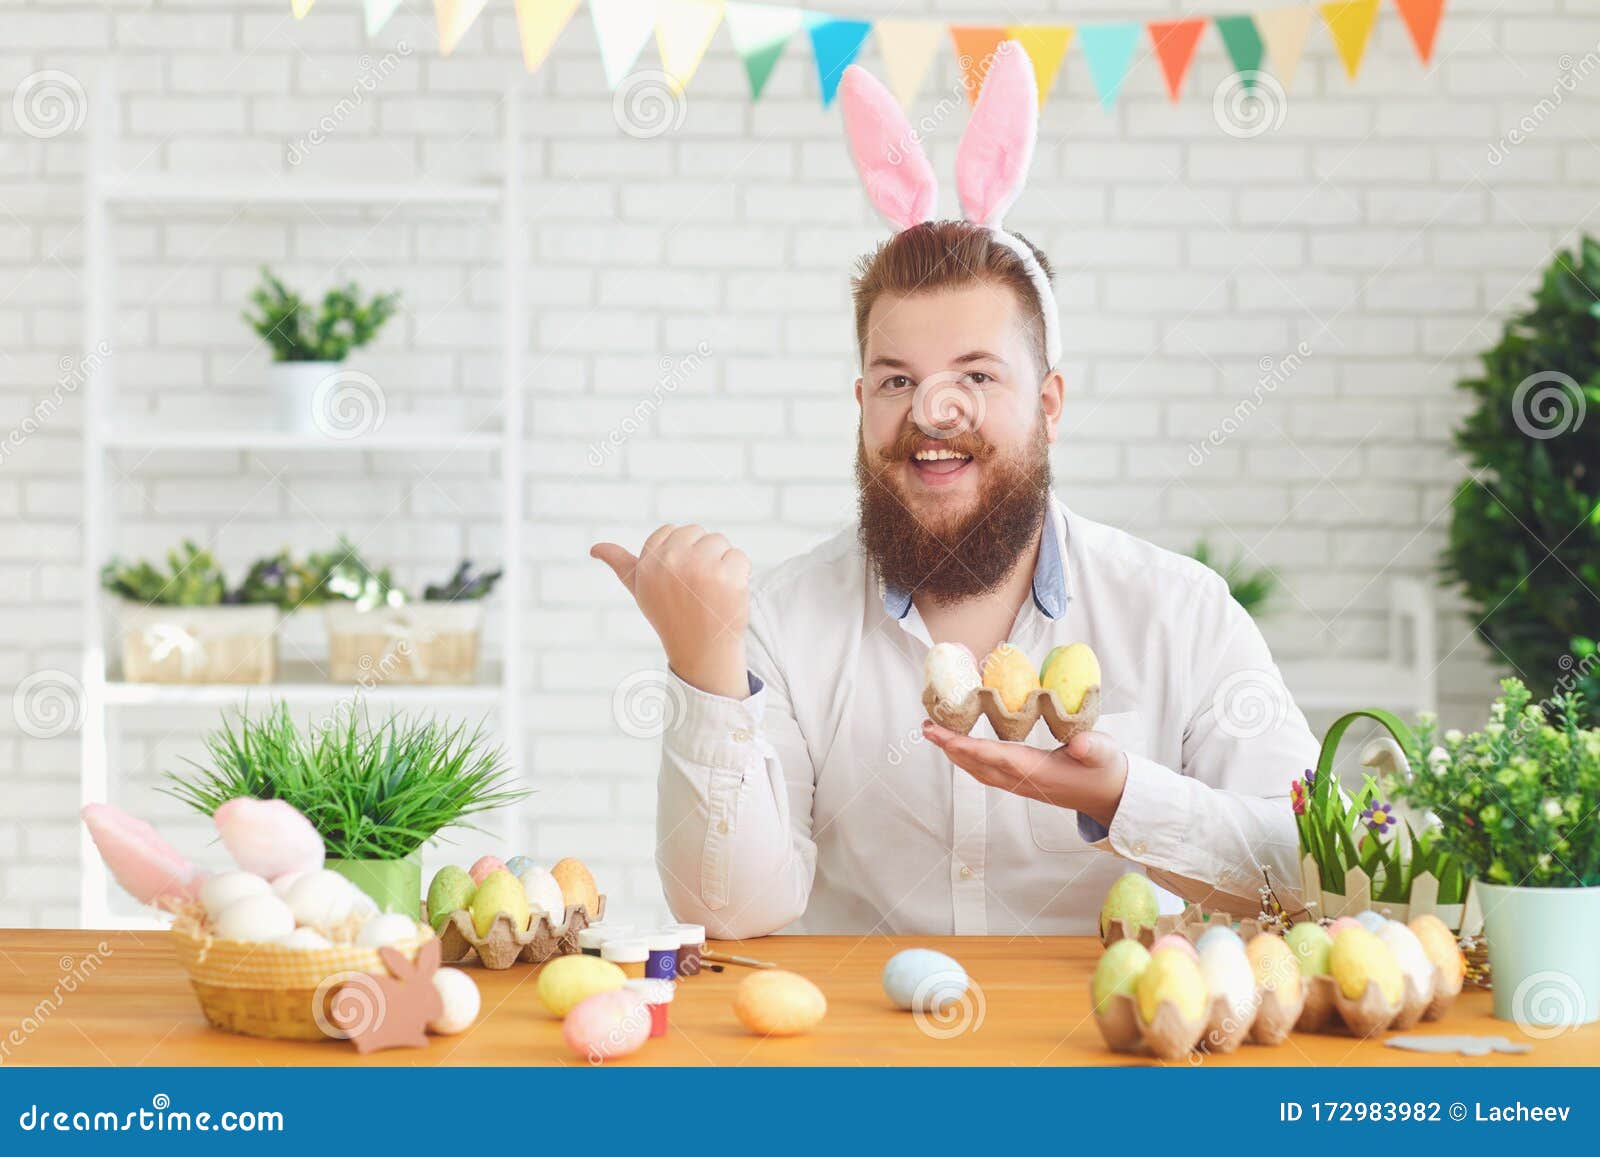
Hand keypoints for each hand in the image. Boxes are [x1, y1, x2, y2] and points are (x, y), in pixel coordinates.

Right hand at [591, 525, 750, 699]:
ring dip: (723, 564)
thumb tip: (594, 548)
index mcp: (648, 564)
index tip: (679, 582)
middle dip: (702, 555)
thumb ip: (621, 565)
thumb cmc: (672, 617)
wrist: (702, 653)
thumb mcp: (641, 590)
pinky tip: (729, 596)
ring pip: (720, 542)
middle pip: (698, 533)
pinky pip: (739, 557)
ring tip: (713, 592)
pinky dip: (741, 575)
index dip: (680, 555)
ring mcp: (699, 568)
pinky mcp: (727, 576)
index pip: (671, 532)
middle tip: (697, 588)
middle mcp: (670, 562)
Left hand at [921, 722, 1128, 827]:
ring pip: (979, 770)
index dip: (969, 748)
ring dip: (955, 753)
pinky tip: (960, 746)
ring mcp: (1020, 784)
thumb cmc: (1107, 771)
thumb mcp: (1105, 754)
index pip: (996, 758)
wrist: (1111, 797)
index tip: (944, 737)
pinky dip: (969, 758)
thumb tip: (1079, 746)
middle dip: (950, 747)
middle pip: (978, 765)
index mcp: (1038, 772)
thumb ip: (1092, 748)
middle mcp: (1023, 781)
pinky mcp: (1021, 782)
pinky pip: (987, 771)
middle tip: (927, 726)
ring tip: (935, 732)